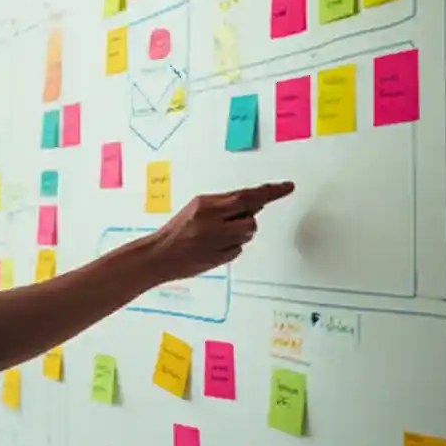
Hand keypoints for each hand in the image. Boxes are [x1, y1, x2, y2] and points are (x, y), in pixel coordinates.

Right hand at [146, 181, 294, 281]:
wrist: (157, 256)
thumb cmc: (177, 231)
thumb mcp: (197, 209)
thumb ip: (224, 205)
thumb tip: (256, 201)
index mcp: (205, 205)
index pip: (245, 196)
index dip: (270, 192)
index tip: (287, 187)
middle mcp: (211, 221)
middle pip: (250, 218)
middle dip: (246, 220)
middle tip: (231, 222)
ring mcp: (214, 241)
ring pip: (246, 235)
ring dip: (238, 235)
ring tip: (217, 237)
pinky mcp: (217, 258)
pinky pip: (237, 250)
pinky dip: (230, 248)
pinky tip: (213, 248)